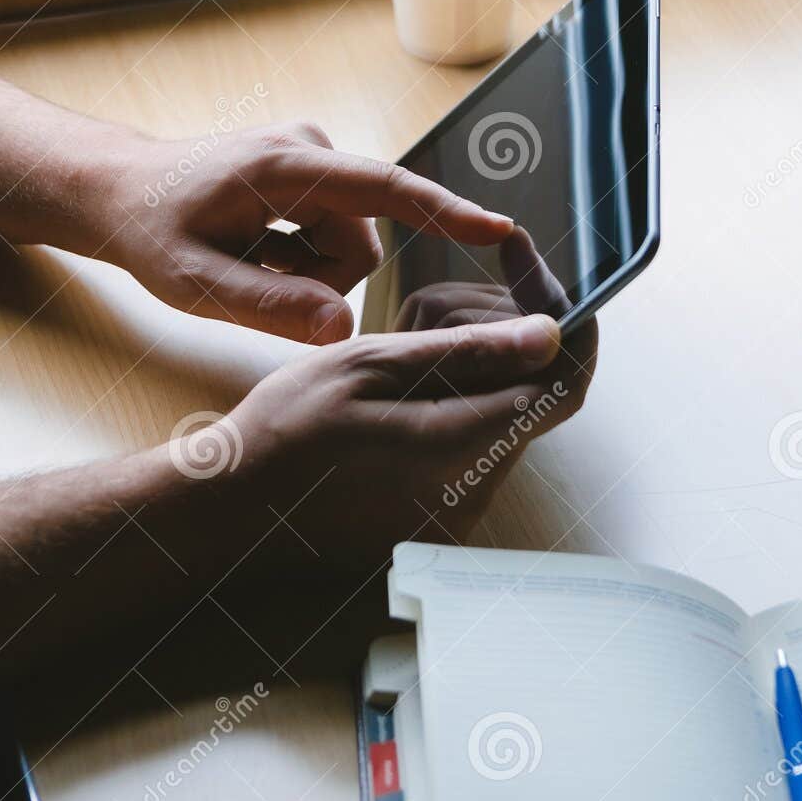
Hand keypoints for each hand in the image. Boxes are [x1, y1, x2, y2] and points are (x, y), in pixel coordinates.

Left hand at [93, 121, 512, 344]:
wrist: (119, 191)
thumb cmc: (149, 231)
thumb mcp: (195, 283)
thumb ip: (269, 307)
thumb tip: (344, 329)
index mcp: (286, 164)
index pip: (386, 190)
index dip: (446, 213)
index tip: (500, 230)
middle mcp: (309, 147)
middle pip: (363, 240)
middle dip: (321, 280)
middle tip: (255, 279)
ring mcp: (312, 155)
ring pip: (352, 243)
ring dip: (309, 271)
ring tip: (251, 262)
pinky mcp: (311, 170)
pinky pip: (336, 231)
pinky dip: (302, 256)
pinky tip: (257, 250)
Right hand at [176, 310, 597, 570]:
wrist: (232, 510)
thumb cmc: (285, 431)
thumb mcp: (368, 367)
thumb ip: (466, 352)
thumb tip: (549, 334)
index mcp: (462, 446)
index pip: (565, 384)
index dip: (569, 324)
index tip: (532, 277)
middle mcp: (474, 492)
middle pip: (530, 394)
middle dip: (499, 338)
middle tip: (426, 313)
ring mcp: (457, 514)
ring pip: (498, 419)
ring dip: (468, 374)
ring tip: (395, 356)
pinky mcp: (437, 522)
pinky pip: (468, 450)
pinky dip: (447, 410)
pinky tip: (388, 401)